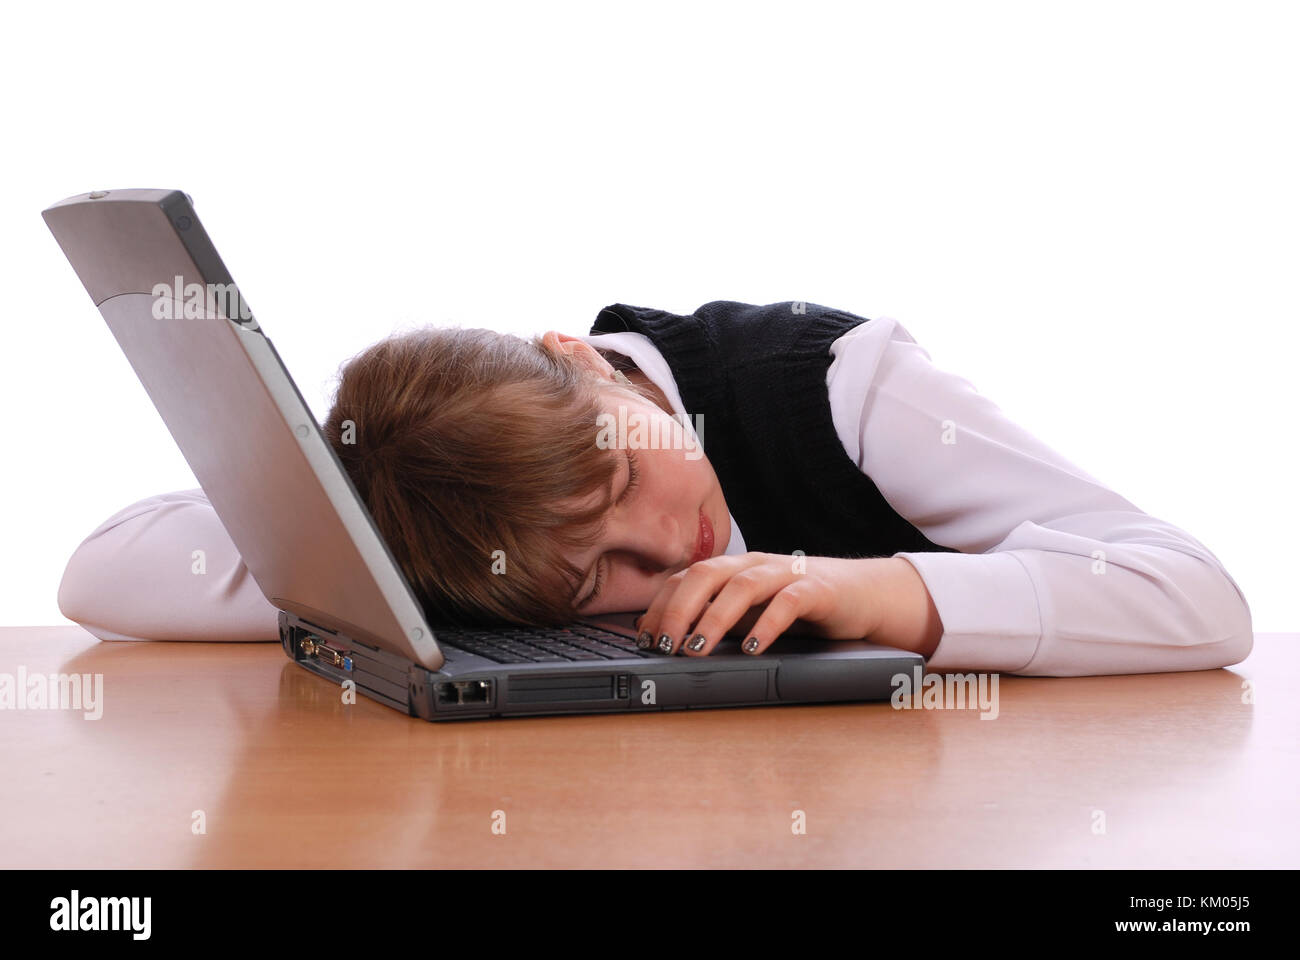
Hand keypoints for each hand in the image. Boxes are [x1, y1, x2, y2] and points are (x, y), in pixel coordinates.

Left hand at [633, 552, 939, 656]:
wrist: (864, 595)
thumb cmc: (800, 606)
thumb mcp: (749, 612)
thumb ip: (711, 615)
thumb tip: (658, 632)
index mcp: (733, 568)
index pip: (686, 578)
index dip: (661, 605)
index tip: (645, 638)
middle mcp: (755, 564)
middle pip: (706, 574)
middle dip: (679, 608)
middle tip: (663, 644)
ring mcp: (786, 574)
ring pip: (742, 585)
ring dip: (714, 617)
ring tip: (697, 648)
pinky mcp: (817, 590)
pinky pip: (788, 602)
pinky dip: (766, 623)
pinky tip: (753, 648)